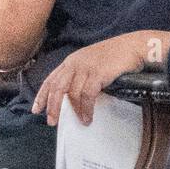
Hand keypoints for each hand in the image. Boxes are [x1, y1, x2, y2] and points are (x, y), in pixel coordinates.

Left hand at [31, 33, 146, 125]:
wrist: (133, 46)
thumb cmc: (115, 56)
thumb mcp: (92, 63)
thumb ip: (81, 76)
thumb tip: (74, 99)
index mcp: (71, 60)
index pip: (51, 79)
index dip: (42, 96)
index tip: (36, 110)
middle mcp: (75, 63)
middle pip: (57, 88)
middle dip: (52, 106)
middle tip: (52, 121)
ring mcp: (86, 67)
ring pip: (72, 93)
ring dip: (74, 111)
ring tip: (80, 122)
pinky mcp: (98, 73)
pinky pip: (87, 95)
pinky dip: (86, 108)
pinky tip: (88, 116)